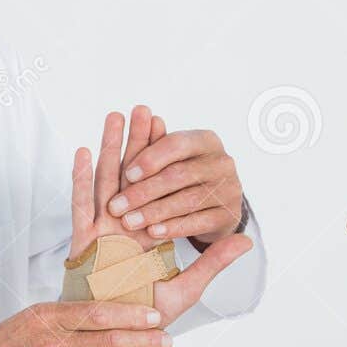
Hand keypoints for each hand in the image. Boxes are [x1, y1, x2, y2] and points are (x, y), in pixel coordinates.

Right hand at [0, 300, 171, 346]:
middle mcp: (53, 342)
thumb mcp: (26, 320)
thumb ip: (61, 316)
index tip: (152, 315)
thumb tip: (99, 312)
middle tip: (167, 337)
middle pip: (110, 338)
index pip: (98, 312)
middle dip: (145, 338)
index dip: (130, 314)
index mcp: (46, 316)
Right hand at [72, 108, 252, 328]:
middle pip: (128, 174)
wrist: (117, 338)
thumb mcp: (186, 287)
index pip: (154, 184)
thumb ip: (213, 262)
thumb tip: (246, 242)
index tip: (167, 126)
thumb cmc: (145, 317)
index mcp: (145, 231)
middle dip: (136, 141)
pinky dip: (82, 179)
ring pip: (106, 181)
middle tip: (143, 108)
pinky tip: (84, 151)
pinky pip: (81, 206)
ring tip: (115, 116)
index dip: (159, 155)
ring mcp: (100, 232)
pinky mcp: (83, 243)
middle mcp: (122, 226)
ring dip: (111, 149)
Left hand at [105, 111, 244, 245]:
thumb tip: (141, 115)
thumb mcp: (172, 159)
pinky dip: (173, 227)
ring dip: (154, 212)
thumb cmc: (185, 177)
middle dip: (144, 191)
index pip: (176, 144)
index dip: (150, 158)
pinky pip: (198, 222)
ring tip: (129, 221)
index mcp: (206, 140)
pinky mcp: (229, 215)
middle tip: (117, 206)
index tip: (127, 173)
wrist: (216, 206)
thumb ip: (155, 144)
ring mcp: (229, 189)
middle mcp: (222, 162)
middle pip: (179, 175)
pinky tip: (153, 231)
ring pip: (187, 200)